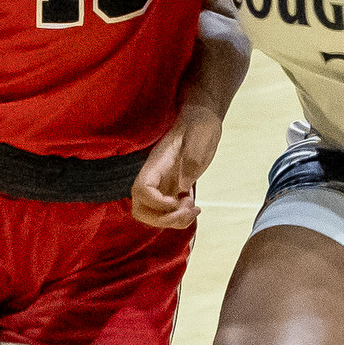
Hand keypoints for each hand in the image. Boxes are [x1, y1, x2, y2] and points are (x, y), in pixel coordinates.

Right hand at [131, 99, 223, 229]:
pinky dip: (180, 219)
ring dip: (172, 222)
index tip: (176, 201)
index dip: (155, 202)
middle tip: (186, 209)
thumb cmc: (199, 126)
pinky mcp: (173, 191)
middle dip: (162, 219)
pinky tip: (194, 208)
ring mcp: (163, 186)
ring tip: (193, 209)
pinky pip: (168, 214)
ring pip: (153, 216)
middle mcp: (155, 178)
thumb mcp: (200, 136)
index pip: (141, 189)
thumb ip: (192, 158)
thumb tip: (184, 184)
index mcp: (157, 164)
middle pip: (141, 209)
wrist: (202, 123)